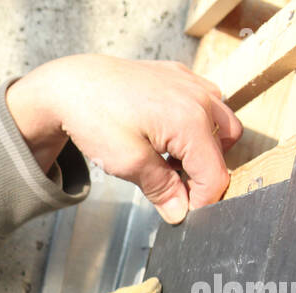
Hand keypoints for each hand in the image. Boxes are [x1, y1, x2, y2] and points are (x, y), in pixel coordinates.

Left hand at [5, 55, 242, 223]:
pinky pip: (205, 106)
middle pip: (223, 150)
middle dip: (202, 174)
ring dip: (202, 150)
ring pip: (220, 126)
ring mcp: (192, 83)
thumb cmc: (94, 117)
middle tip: (171, 186)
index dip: (201, 201)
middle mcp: (200, 97)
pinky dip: (194, 127)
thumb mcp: (127, 162)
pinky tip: (164, 137)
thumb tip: (180, 211)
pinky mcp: (181, 76)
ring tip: (167, 161)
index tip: (181, 211)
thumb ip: (161, 189)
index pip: (215, 174)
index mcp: (191, 120)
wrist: (71, 83)